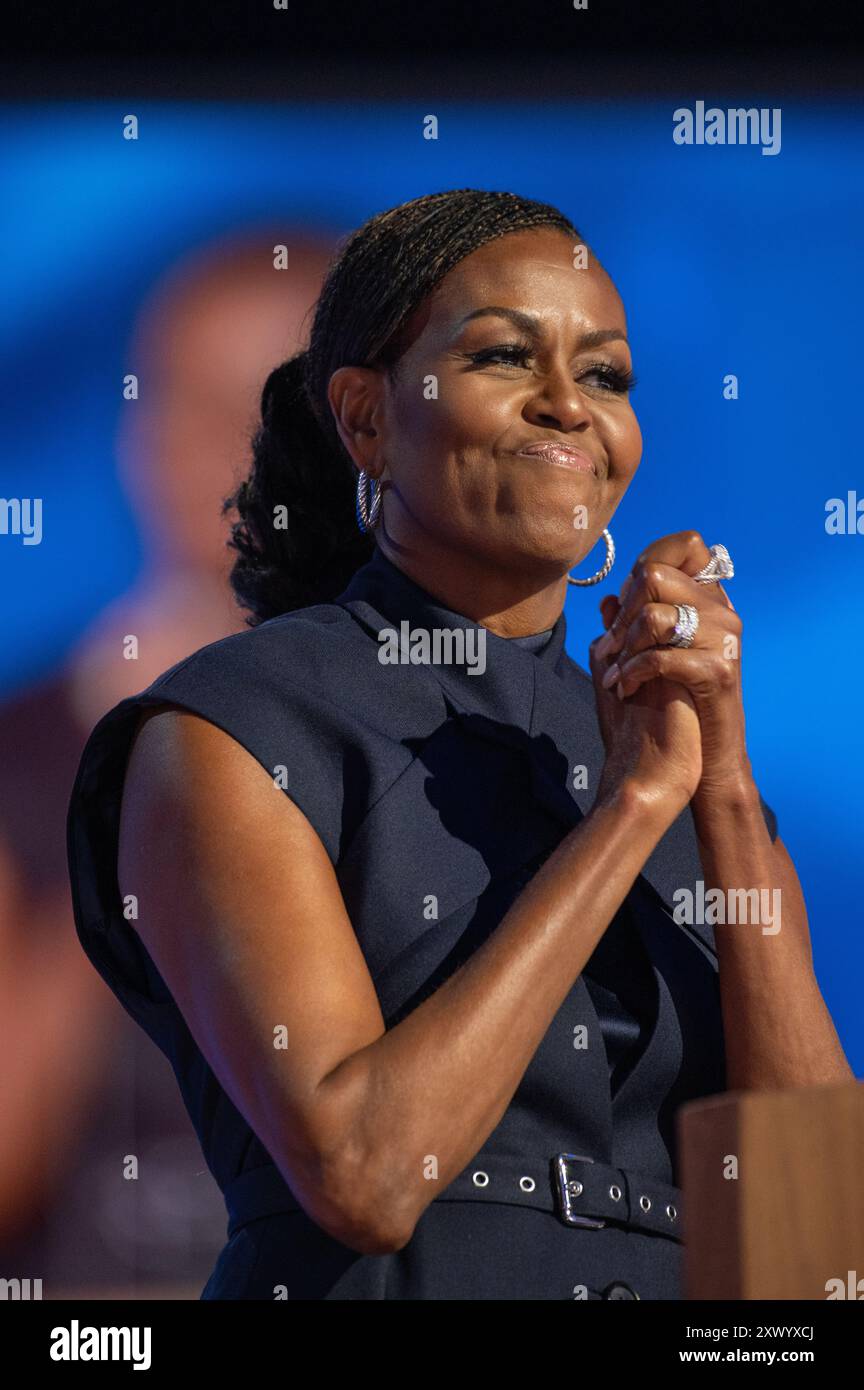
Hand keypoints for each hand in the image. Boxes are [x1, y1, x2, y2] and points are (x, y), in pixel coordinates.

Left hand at [591, 530, 751, 793]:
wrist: (690, 765)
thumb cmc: (666, 713)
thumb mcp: (644, 662)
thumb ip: (630, 627)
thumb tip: (608, 599)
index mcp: (709, 603)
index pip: (684, 546)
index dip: (645, 564)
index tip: (625, 607)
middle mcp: (722, 613)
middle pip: (657, 574)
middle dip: (624, 610)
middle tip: (615, 645)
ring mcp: (724, 641)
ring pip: (656, 614)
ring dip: (625, 644)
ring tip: (618, 671)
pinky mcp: (718, 673)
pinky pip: (662, 655)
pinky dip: (633, 671)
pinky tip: (625, 688)